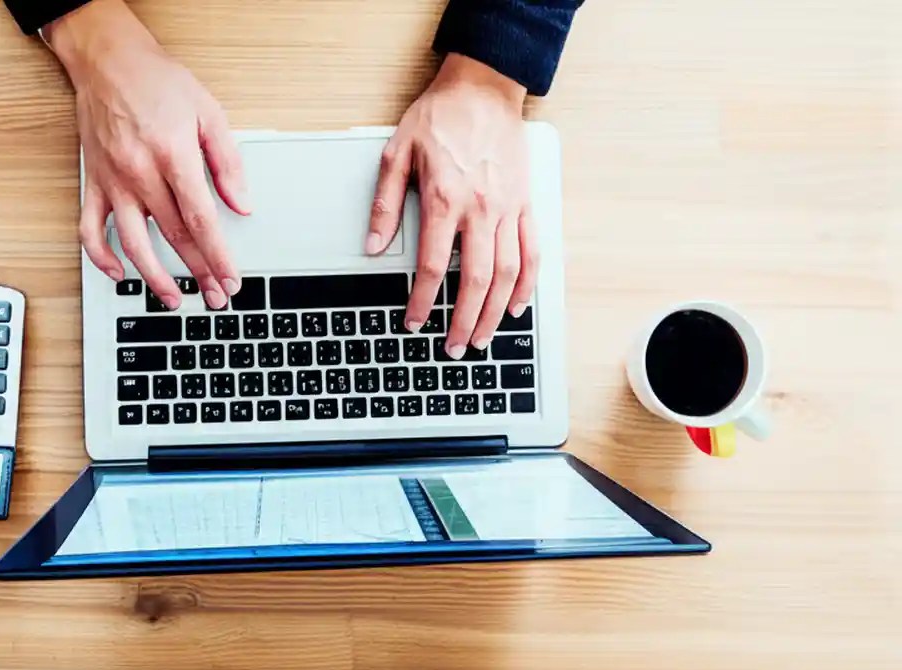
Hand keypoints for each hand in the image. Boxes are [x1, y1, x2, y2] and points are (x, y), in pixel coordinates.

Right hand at [47, 0, 250, 309]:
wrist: (108, 60)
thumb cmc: (158, 81)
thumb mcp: (209, 112)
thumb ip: (228, 162)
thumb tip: (242, 203)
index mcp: (173, 156)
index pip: (201, 220)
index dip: (218, 255)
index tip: (231, 278)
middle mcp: (141, 174)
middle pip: (175, 237)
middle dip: (199, 272)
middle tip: (216, 296)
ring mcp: (113, 182)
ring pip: (133, 244)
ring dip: (154, 278)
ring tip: (174, 299)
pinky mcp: (93, 182)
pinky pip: (91, 229)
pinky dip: (101, 257)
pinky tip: (119, 273)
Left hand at [367, 54, 537, 358]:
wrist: (483, 88)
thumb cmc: (440, 117)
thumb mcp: (396, 153)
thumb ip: (384, 204)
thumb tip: (372, 245)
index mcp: (444, 199)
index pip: (432, 266)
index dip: (421, 300)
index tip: (413, 321)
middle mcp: (480, 209)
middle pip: (475, 280)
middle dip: (463, 320)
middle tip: (453, 347)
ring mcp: (508, 208)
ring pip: (507, 274)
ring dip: (494, 312)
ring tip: (481, 338)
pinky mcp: (525, 203)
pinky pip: (532, 252)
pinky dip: (526, 284)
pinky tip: (516, 307)